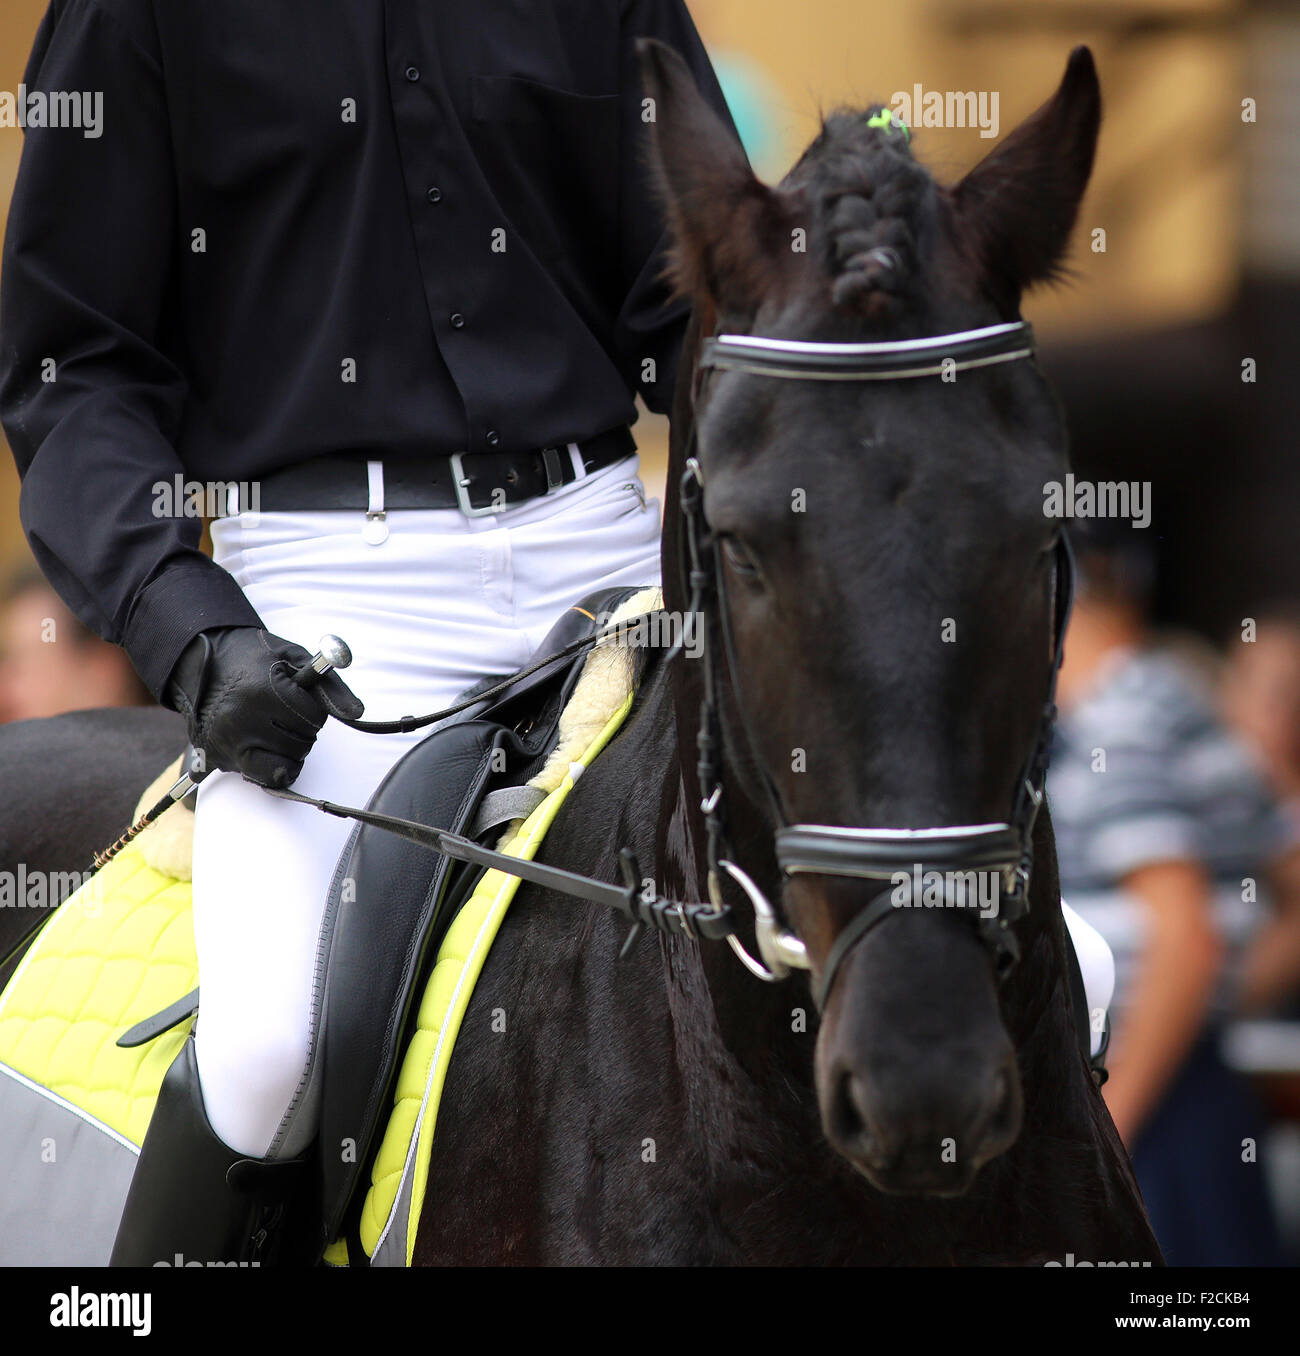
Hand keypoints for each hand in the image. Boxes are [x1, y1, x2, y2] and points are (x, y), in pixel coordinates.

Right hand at [164, 626, 363, 788]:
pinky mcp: (219, 758)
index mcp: (263, 691)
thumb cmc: (258, 660)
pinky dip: (275, 768)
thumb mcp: (296, 659)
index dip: (313, 707)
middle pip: (301, 743)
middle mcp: (242, 720)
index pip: (314, 717)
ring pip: (286, 763)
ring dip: (290, 748)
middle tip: (284, 710)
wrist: (207, 663)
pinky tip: (269, 749)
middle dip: (302, 728)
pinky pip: (263, 777)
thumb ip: (330, 686)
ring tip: (274, 725)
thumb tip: (356, 713)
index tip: (297, 695)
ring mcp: (229, 742)